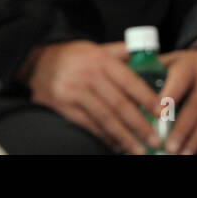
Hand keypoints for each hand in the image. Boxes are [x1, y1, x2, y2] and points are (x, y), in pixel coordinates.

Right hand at [21, 40, 164, 153]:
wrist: (34, 62)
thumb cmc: (71, 56)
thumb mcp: (94, 47)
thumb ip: (120, 52)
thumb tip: (150, 54)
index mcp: (99, 59)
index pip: (128, 80)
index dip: (146, 97)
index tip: (162, 112)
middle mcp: (88, 75)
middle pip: (119, 104)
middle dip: (139, 125)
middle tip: (155, 140)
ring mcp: (74, 92)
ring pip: (104, 118)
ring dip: (124, 137)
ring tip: (139, 150)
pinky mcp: (63, 107)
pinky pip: (88, 125)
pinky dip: (104, 137)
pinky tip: (116, 145)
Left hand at [155, 40, 196, 153]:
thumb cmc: (184, 67)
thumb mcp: (169, 62)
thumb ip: (151, 73)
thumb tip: (124, 87)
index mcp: (188, 63)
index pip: (179, 80)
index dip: (169, 97)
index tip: (159, 114)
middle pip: (195, 104)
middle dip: (182, 128)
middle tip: (170, 146)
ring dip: (196, 137)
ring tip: (183, 153)